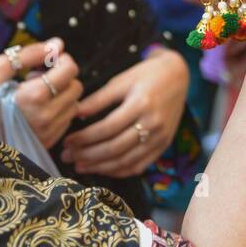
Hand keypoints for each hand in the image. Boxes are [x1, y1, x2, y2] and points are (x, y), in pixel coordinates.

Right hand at [16, 48, 84, 148]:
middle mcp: (46, 118)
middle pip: (76, 87)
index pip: (70, 70)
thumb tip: (57, 43)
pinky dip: (56, 111)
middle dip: (61, 78)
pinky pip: (65, 121)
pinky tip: (34, 110)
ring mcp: (48, 134)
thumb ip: (28, 54)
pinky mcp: (47, 145)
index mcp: (33, 97)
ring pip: (73, 105)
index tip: (45, 62)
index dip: (61, 60)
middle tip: (36, 78)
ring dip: (59, 95)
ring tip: (33, 96)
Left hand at [60, 48, 190, 177]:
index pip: (107, 128)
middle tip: (67, 157)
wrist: (178, 75)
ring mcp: (160, 137)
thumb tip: (75, 114)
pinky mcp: (163, 145)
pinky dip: (120, 171)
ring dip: (100, 167)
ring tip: (80, 166)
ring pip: (126, 161)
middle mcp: (153, 123)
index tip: (67, 141)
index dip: (84, 138)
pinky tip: (103, 169)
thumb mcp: (122, 80)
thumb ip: (99, 99)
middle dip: (88, 155)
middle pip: (115, 148)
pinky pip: (140, 166)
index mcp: (141, 104)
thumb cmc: (146, 75)